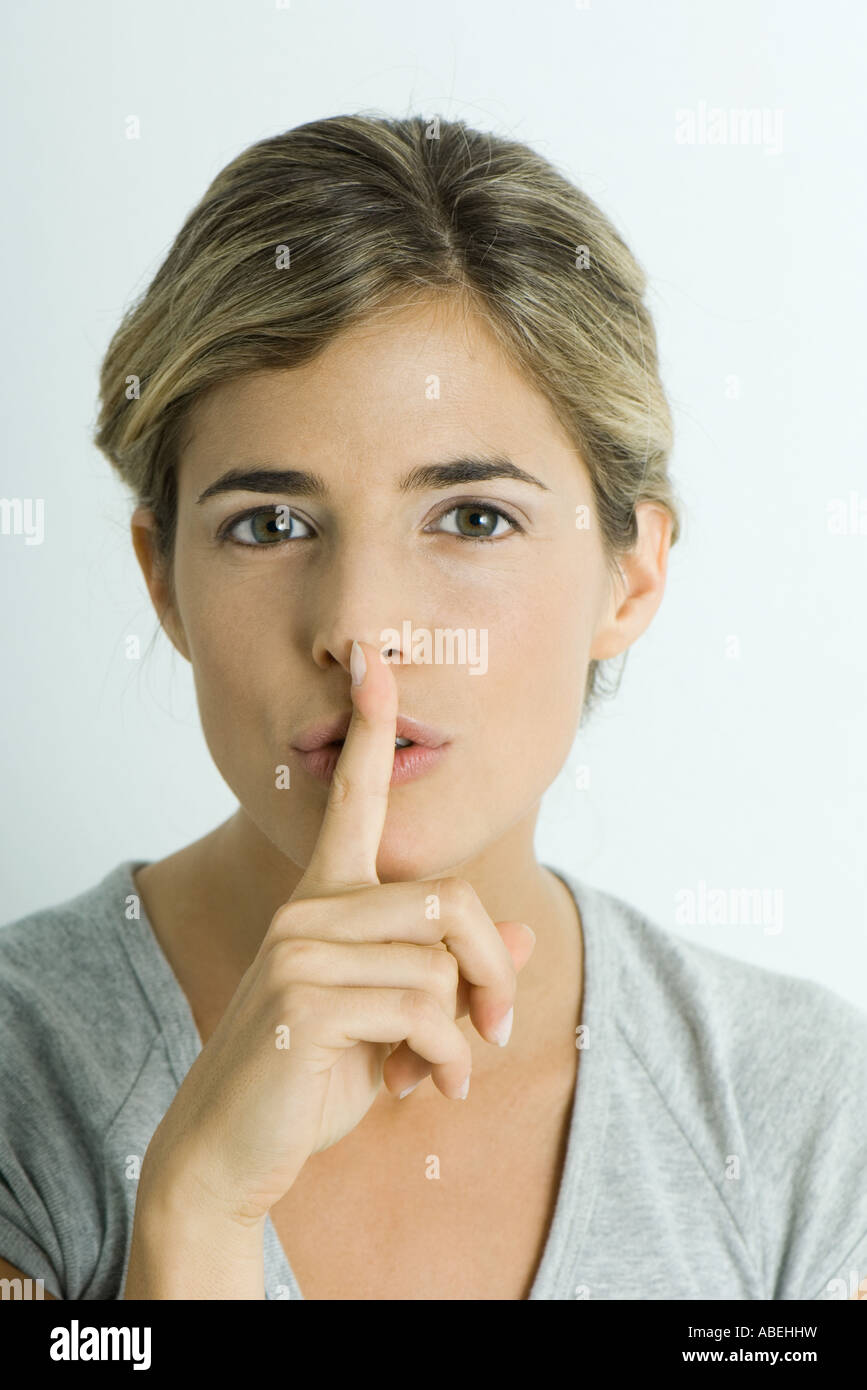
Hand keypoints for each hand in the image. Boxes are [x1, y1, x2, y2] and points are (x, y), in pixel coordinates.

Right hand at [140, 639, 535, 1226]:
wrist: (229, 1149)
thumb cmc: (311, 1076)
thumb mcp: (392, 1018)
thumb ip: (447, 970)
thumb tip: (521, 933)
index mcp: (323, 897)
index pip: (352, 797)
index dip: (368, 728)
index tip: (370, 661)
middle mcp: (309, 907)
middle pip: (448, 900)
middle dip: (490, 970)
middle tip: (497, 1027)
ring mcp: (301, 947)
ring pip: (438, 964)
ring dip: (461, 1030)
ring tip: (441, 1070)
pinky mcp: (305, 998)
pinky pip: (424, 1011)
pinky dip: (445, 1059)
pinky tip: (420, 1089)